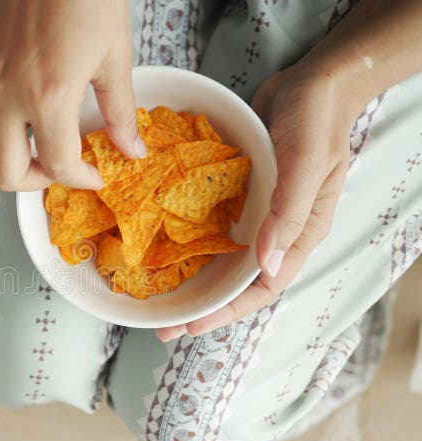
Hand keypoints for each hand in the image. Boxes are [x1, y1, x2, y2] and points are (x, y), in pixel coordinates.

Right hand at [0, 0, 145, 191]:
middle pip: (5, 173)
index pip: (59, 164)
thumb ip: (119, 112)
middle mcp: (3, 95)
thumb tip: (132, 150)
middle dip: (35, 181)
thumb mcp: (114, 56)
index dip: (81, 178)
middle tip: (53, 167)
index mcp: (49, 95)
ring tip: (10, 155)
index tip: (91, 174)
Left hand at [156, 65, 360, 340]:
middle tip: (163, 324)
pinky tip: (161, 245)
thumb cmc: (316, 120)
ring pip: (222, 258)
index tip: (191, 325)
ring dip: (192, 278)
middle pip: (237, 281)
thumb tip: (266, 264)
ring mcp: (256, 213)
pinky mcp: (238, 194)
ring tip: (157, 297)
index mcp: (299, 233)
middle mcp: (275, 230)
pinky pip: (212, 226)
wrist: (311, 81)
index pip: (263, 287)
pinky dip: (190, 240)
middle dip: (203, 306)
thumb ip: (288, 213)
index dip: (227, 310)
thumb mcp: (305, 163)